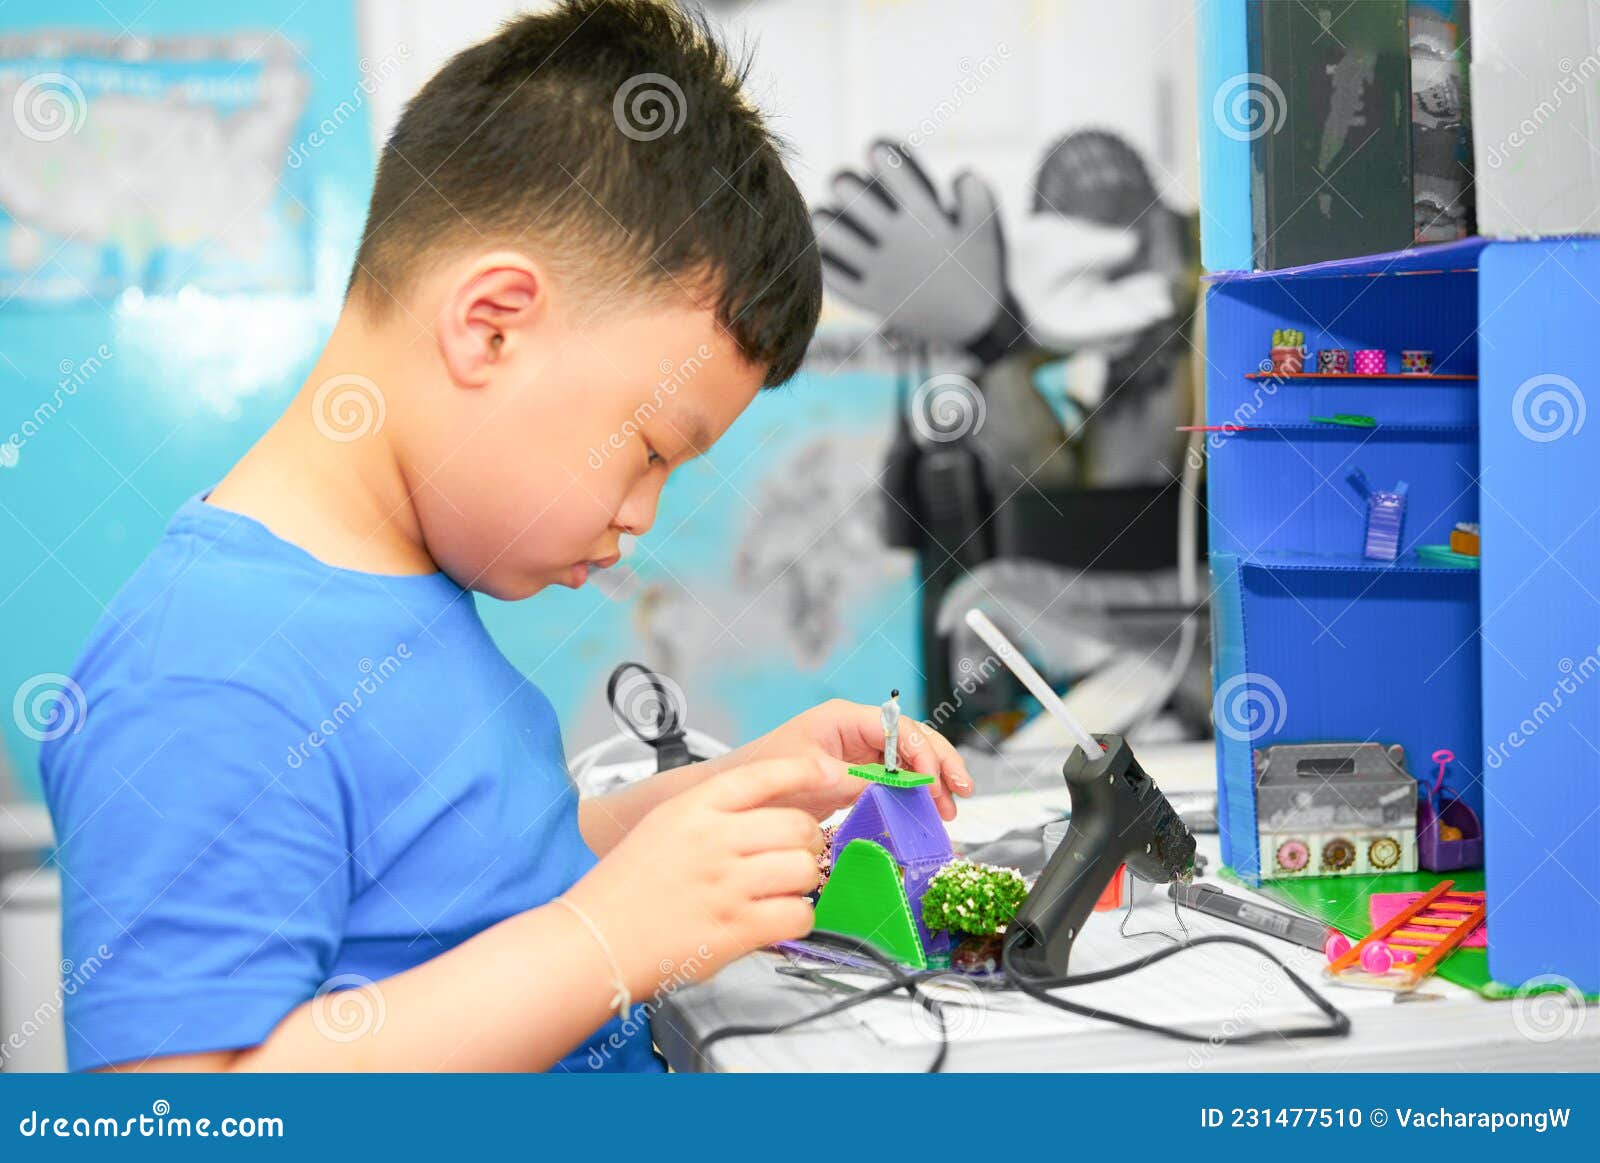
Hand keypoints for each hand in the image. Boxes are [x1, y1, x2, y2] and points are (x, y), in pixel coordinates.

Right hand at [564, 759, 833, 995]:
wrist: (596, 939)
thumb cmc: (627, 886)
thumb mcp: (666, 825)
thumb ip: (715, 813)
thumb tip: (772, 813)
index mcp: (695, 808)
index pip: (765, 775)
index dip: (806, 771)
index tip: (831, 774)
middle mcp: (714, 840)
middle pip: (798, 825)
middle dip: (808, 840)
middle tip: (796, 853)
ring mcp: (728, 885)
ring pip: (805, 868)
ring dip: (804, 880)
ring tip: (783, 888)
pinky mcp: (738, 929)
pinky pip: (798, 914)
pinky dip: (797, 917)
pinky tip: (776, 917)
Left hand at [725, 698, 974, 821]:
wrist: (739, 794)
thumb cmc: (762, 773)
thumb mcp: (804, 773)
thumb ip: (846, 778)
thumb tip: (886, 787)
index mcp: (844, 718)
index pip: (897, 728)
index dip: (922, 752)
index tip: (934, 780)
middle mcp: (857, 731)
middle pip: (913, 740)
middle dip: (940, 764)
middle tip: (960, 792)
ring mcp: (859, 753)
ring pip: (910, 761)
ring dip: (933, 782)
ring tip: (948, 809)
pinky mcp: (859, 775)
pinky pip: (896, 781)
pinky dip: (915, 796)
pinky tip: (927, 812)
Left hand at [812, 141, 1012, 350]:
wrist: (977, 326)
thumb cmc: (980, 268)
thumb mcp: (988, 228)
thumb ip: (977, 192)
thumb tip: (957, 173)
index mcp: (927, 220)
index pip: (895, 173)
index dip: (880, 154)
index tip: (875, 150)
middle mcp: (900, 243)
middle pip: (853, 198)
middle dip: (844, 182)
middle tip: (841, 181)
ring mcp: (882, 273)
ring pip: (835, 236)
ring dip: (824, 219)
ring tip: (823, 213)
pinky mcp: (872, 301)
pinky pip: (836, 278)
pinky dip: (824, 261)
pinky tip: (822, 250)